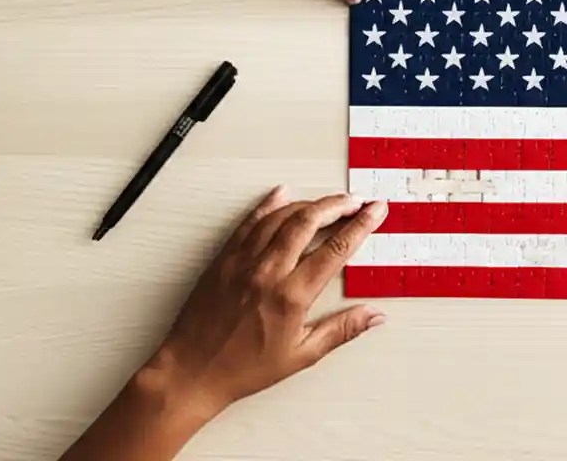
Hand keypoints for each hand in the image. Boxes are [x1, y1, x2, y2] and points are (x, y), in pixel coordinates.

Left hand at [59, 189, 388, 460]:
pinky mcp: (224, 259)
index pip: (335, 249)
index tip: (375, 211)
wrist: (191, 370)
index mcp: (291, 296)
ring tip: (329, 201)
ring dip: (309, 203)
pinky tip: (281, 196)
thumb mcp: (301, 354)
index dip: (360, 225)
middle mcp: (268, 272)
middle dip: (338, 205)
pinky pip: (249, 222)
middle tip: (356, 200)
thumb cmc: (242, 367)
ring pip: (280, 216)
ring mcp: (243, 262)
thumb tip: (374, 315)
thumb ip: (342, 330)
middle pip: (309, 221)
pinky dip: (269, 205)